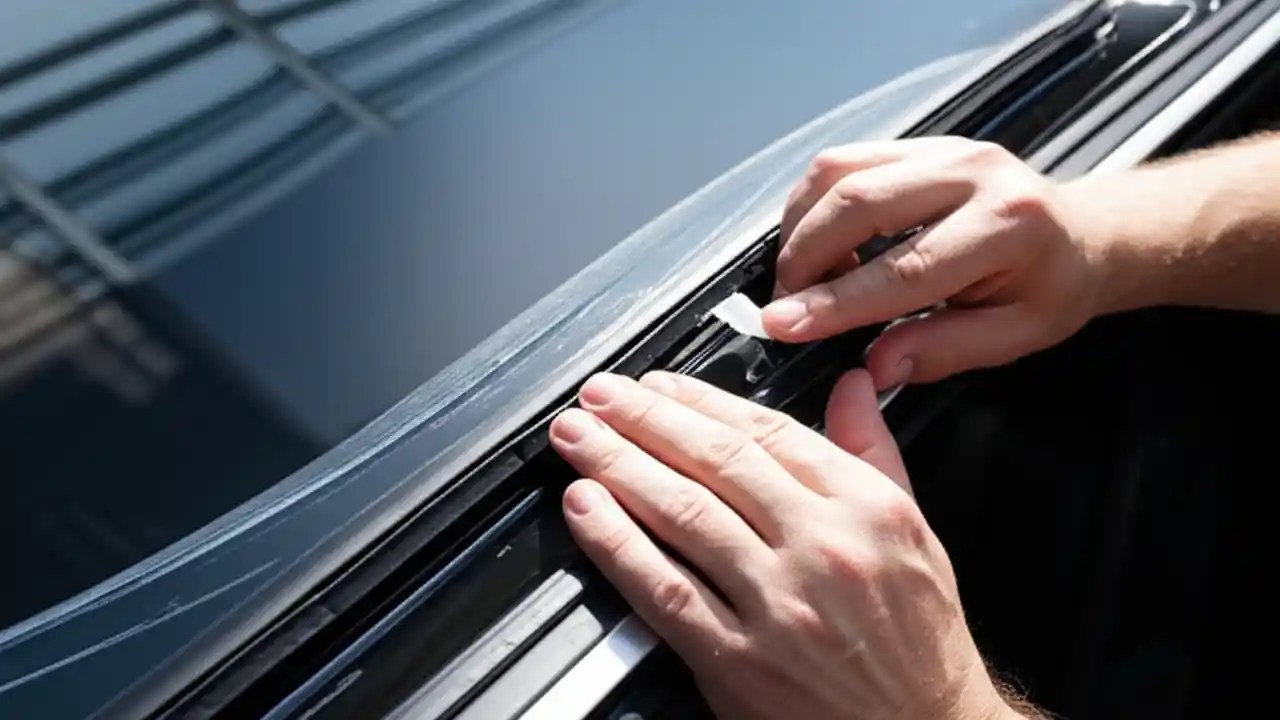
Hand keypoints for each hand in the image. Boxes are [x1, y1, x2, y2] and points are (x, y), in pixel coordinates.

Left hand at [548, 370, 1023, 719]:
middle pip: (716, 461)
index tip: (659, 384)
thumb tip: (852, 383)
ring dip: (618, 466)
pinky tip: (586, 509)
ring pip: (683, 514)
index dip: (701, 400)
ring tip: (578, 438)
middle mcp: (822, 547)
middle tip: (598, 396)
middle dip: (645, 419)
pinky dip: (617, 543)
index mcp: (867, 508)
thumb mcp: (913, 530)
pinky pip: (664, 588)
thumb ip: (872, 449)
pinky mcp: (737, 660)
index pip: (768, 432)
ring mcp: (777, 604)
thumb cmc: (917, 637)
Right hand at [761, 136, 1106, 388]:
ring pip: (837, 171)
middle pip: (857, 203)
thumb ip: (943, 350)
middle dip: (804, 259)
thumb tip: (875, 368)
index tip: (783, 325)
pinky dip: (812, 205)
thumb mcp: (1015, 336)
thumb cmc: (1051, 289)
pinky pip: (842, 160)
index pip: (902, 268)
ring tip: (802, 278)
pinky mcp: (917, 143)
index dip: (835, 301)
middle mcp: (971, 171)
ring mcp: (941, 147)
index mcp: (1007, 225)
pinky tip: (818, 244)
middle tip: (786, 307)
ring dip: (800, 227)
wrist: (1081, 233)